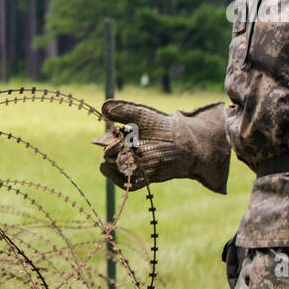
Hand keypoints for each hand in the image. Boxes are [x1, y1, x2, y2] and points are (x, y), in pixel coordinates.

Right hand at [92, 99, 229, 192]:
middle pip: (109, 155)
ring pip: (116, 168)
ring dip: (114, 162)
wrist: (185, 141)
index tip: (113, 132)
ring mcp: (135, 167)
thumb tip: (103, 106)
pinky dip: (116, 178)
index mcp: (125, 140)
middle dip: (110, 150)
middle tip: (120, 143)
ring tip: (119, 154)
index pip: (108, 141)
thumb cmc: (162, 126)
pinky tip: (108, 169)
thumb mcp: (141, 115)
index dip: (106, 138)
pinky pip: (126, 182)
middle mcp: (127, 154)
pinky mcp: (143, 178)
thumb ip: (123, 110)